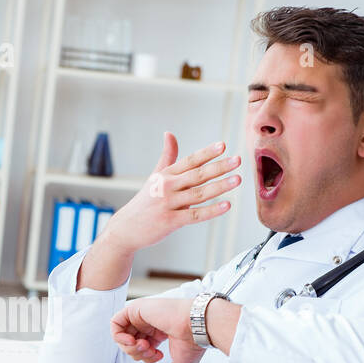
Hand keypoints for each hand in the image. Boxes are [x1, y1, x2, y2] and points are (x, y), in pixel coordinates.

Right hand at [100, 133, 242, 254]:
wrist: (126, 228)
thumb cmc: (144, 202)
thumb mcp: (154, 177)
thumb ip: (167, 156)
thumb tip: (169, 133)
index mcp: (165, 175)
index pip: (189, 161)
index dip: (207, 153)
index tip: (223, 145)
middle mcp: (167, 187)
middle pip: (197, 175)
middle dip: (219, 166)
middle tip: (237, 160)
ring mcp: (168, 204)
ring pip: (198, 194)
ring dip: (220, 186)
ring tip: (237, 179)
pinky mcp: (170, 221)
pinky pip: (195, 216)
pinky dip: (211, 210)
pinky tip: (226, 205)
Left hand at [110, 297, 203, 362]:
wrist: (197, 327)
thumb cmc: (193, 344)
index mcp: (159, 333)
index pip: (141, 348)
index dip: (145, 358)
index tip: (159, 355)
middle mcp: (149, 323)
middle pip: (129, 344)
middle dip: (137, 354)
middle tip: (150, 351)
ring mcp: (142, 315)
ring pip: (121, 335)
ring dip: (129, 347)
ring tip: (143, 346)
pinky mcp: (136, 309)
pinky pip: (115, 323)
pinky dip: (118, 336)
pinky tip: (132, 341)